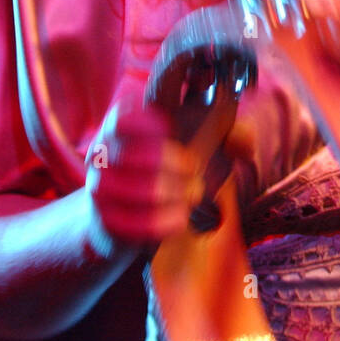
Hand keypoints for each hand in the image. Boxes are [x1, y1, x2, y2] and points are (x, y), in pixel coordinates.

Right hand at [85, 100, 202, 252]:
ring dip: (170, 191)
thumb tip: (241, 132)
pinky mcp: (104, 223)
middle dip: (169, 161)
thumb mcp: (177, 144)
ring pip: (129, 188)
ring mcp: (98, 190)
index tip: (170, 129)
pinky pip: (130, 223)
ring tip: (194, 193)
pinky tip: (181, 218)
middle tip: (194, 168)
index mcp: (115, 130)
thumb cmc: (155, 171)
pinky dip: (161, 221)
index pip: (121, 118)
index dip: (146, 122)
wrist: (112, 220)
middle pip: (128, 153)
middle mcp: (100, 157)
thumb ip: (211, 131)